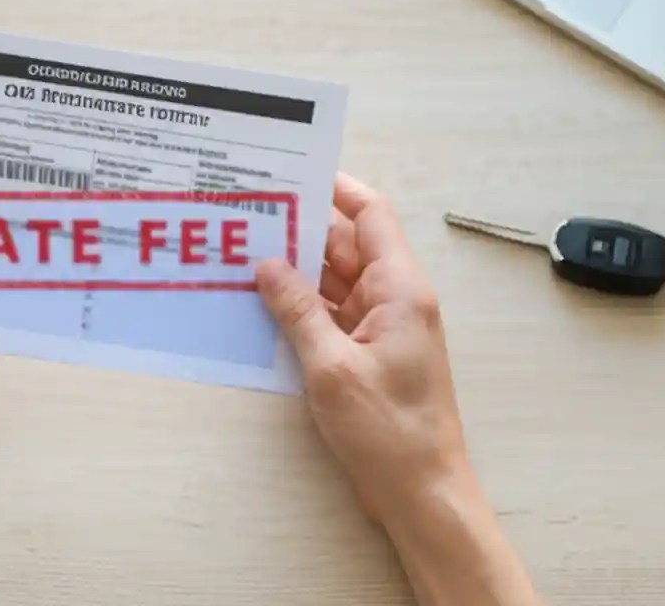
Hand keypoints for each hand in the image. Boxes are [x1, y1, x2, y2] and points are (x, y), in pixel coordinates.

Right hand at [257, 173, 465, 521]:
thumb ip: (297, 311)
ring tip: (243, 253)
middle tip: (248, 215)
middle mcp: (394, 299)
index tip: (293, 171)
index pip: (370, 215)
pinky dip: (301, 308)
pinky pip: (331, 315)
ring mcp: (382, 327)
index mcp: (399, 289)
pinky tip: (261, 303)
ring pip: (334, 281)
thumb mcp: (332, 367)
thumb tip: (267, 266)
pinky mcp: (368, 354)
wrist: (422, 492)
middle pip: (346, 246)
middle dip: (301, 229)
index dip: (336, 188)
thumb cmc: (389, 431)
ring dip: (295, 271)